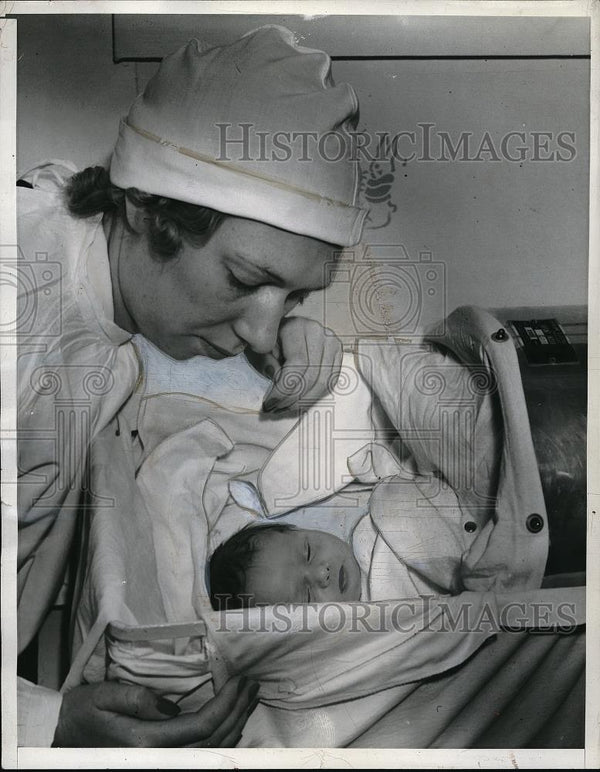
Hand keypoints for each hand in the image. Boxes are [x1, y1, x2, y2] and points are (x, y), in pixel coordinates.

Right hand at [53, 676, 258, 747]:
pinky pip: (199, 753)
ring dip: (234, 723)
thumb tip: (171, 706)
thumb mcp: (104, 695)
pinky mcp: (159, 758)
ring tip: (248, 698)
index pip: (202, 726)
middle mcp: (158, 757)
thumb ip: (138, 699)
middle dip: (238, 711)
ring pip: (210, 750)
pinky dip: (221, 736)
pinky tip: (230, 719)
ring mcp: (160, 761)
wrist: (61, 733)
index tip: (240, 680)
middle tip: (252, 685)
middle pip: (213, 741)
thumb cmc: (82, 711)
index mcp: (147, 742)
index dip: (227, 704)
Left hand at [253, 317, 342, 413]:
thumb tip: (278, 380)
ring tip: (286, 408)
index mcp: (298, 328)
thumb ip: (266, 363)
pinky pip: (331, 381)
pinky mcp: (338, 353)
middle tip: (276, 409)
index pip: (297, 366)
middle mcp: (320, 333)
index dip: (284, 390)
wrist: (287, 327)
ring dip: (304, 401)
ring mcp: (332, 343)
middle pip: (312, 376)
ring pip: (324, 382)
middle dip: (293, 399)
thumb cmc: (272, 338)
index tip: (270, 403)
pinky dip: (315, 395)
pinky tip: (300, 401)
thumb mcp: (262, 348)